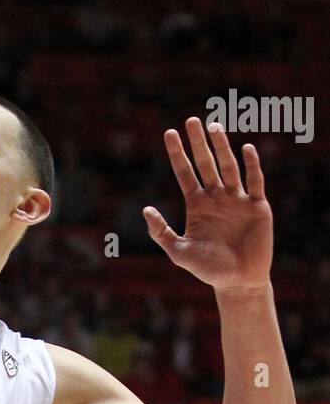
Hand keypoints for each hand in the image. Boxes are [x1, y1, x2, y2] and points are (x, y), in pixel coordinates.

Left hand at [143, 118, 272, 292]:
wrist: (238, 282)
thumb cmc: (208, 269)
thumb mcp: (179, 252)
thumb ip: (161, 231)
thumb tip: (145, 209)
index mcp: (197, 204)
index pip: (185, 172)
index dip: (177, 153)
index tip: (169, 132)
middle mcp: (216, 197)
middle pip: (206, 163)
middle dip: (198, 143)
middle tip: (192, 120)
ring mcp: (238, 200)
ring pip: (229, 167)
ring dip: (222, 147)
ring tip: (214, 127)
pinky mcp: (258, 207)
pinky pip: (255, 182)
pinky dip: (252, 165)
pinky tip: (246, 149)